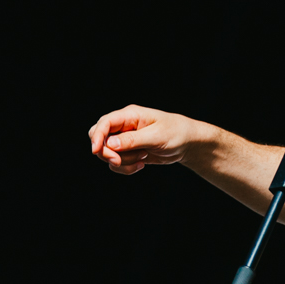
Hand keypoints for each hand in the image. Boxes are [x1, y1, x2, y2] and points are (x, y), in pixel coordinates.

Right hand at [87, 105, 210, 174]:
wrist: (188, 144)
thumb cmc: (176, 133)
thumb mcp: (157, 136)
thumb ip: (133, 140)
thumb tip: (110, 144)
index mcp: (130, 115)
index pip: (104, 123)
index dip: (97, 136)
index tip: (96, 151)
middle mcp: (124, 126)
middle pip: (99, 137)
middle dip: (106, 152)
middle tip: (119, 161)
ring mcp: (124, 139)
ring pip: (107, 153)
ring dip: (121, 161)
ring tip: (142, 158)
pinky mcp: (128, 151)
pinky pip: (116, 163)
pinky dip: (125, 168)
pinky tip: (141, 165)